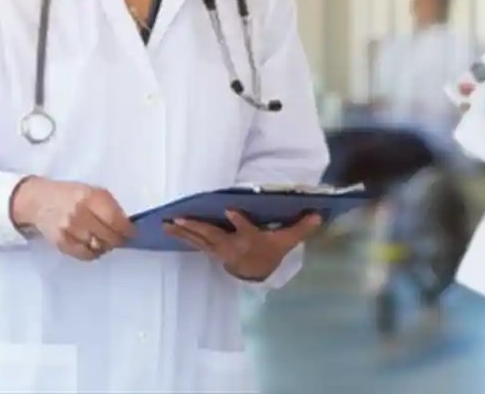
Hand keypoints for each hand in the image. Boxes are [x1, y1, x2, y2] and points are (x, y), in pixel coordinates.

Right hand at [10, 176, 135, 260]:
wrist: (39, 200)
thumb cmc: (70, 195)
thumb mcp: (92, 191)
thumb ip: (109, 206)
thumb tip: (127, 224)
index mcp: (90, 196)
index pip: (114, 219)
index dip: (127, 230)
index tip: (132, 233)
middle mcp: (80, 212)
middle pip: (109, 236)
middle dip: (119, 240)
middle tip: (121, 239)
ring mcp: (69, 229)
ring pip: (98, 246)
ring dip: (105, 246)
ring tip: (105, 240)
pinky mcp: (61, 242)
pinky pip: (84, 254)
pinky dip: (93, 253)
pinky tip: (93, 246)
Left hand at [165, 211, 322, 281]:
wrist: (257, 274)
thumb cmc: (270, 252)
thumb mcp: (287, 241)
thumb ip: (301, 227)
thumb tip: (318, 214)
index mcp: (251, 240)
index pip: (246, 230)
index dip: (239, 222)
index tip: (230, 210)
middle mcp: (232, 246)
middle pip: (213, 235)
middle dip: (197, 227)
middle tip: (180, 218)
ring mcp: (219, 250)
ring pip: (199, 239)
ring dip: (182, 231)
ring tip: (166, 223)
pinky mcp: (210, 250)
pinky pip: (194, 242)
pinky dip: (181, 235)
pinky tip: (168, 228)